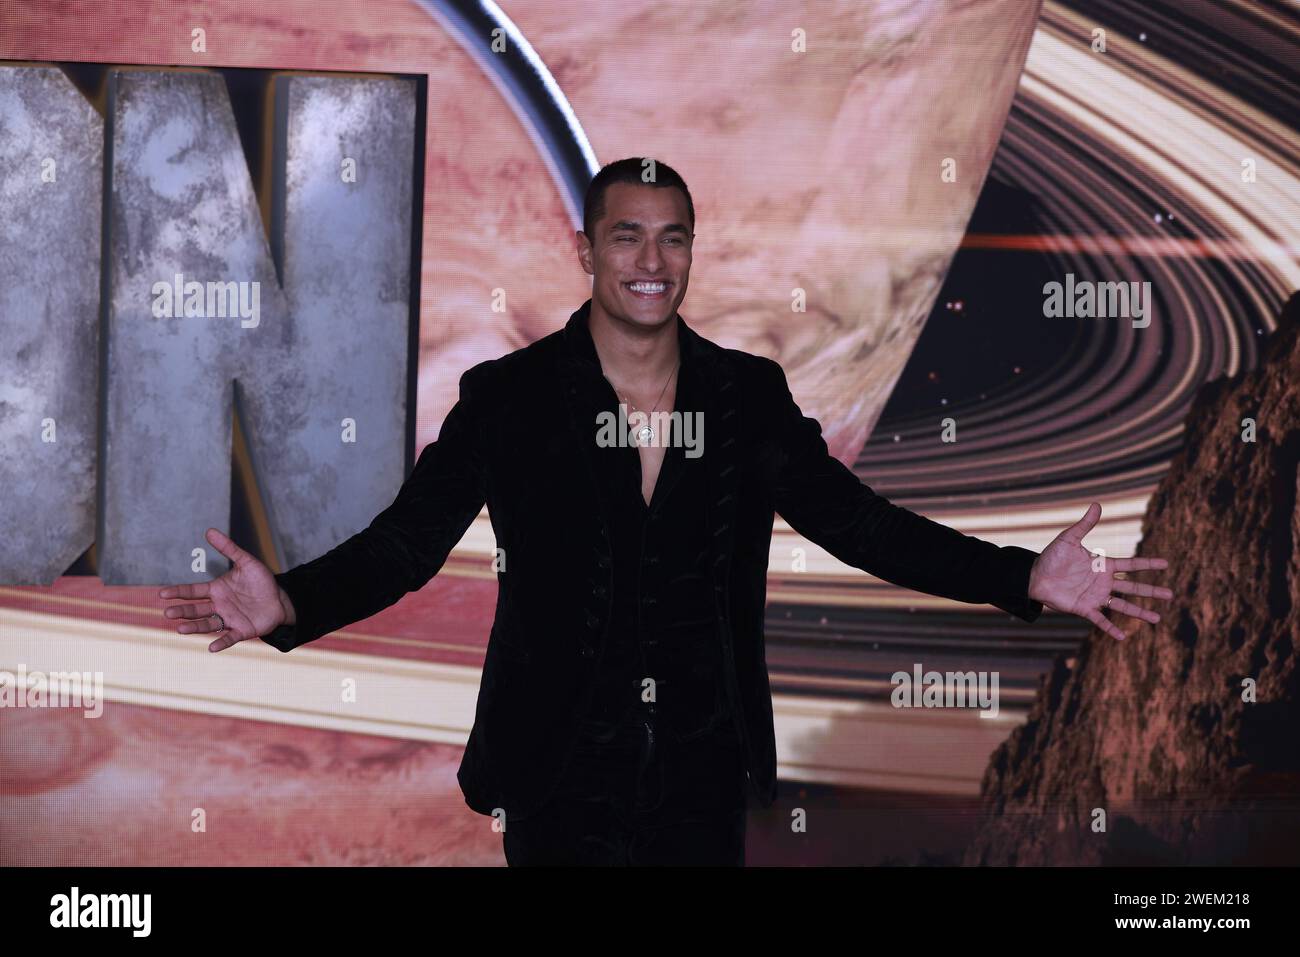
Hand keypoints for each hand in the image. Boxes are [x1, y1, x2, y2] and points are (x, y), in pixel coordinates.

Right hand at [158, 528, 291, 651]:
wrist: (280, 599)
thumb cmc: (261, 581)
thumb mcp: (246, 562)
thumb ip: (228, 548)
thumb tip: (209, 531)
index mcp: (216, 590)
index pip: (192, 591)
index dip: (178, 592)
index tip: (162, 593)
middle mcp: (218, 606)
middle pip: (195, 609)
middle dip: (182, 611)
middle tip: (168, 612)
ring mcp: (228, 619)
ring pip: (207, 624)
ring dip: (194, 627)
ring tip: (180, 629)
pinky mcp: (241, 630)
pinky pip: (229, 637)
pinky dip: (220, 642)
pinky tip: (211, 648)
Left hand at [1027, 502, 1172, 640]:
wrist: (1034, 576)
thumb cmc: (1051, 557)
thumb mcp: (1068, 539)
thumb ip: (1085, 524)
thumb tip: (1097, 504)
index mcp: (1103, 565)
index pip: (1131, 565)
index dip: (1148, 564)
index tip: (1166, 564)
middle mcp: (1103, 582)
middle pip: (1133, 588)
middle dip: (1152, 591)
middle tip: (1171, 595)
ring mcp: (1096, 596)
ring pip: (1123, 606)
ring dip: (1140, 612)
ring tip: (1157, 618)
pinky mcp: (1084, 608)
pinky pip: (1101, 620)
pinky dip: (1111, 628)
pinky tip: (1123, 636)